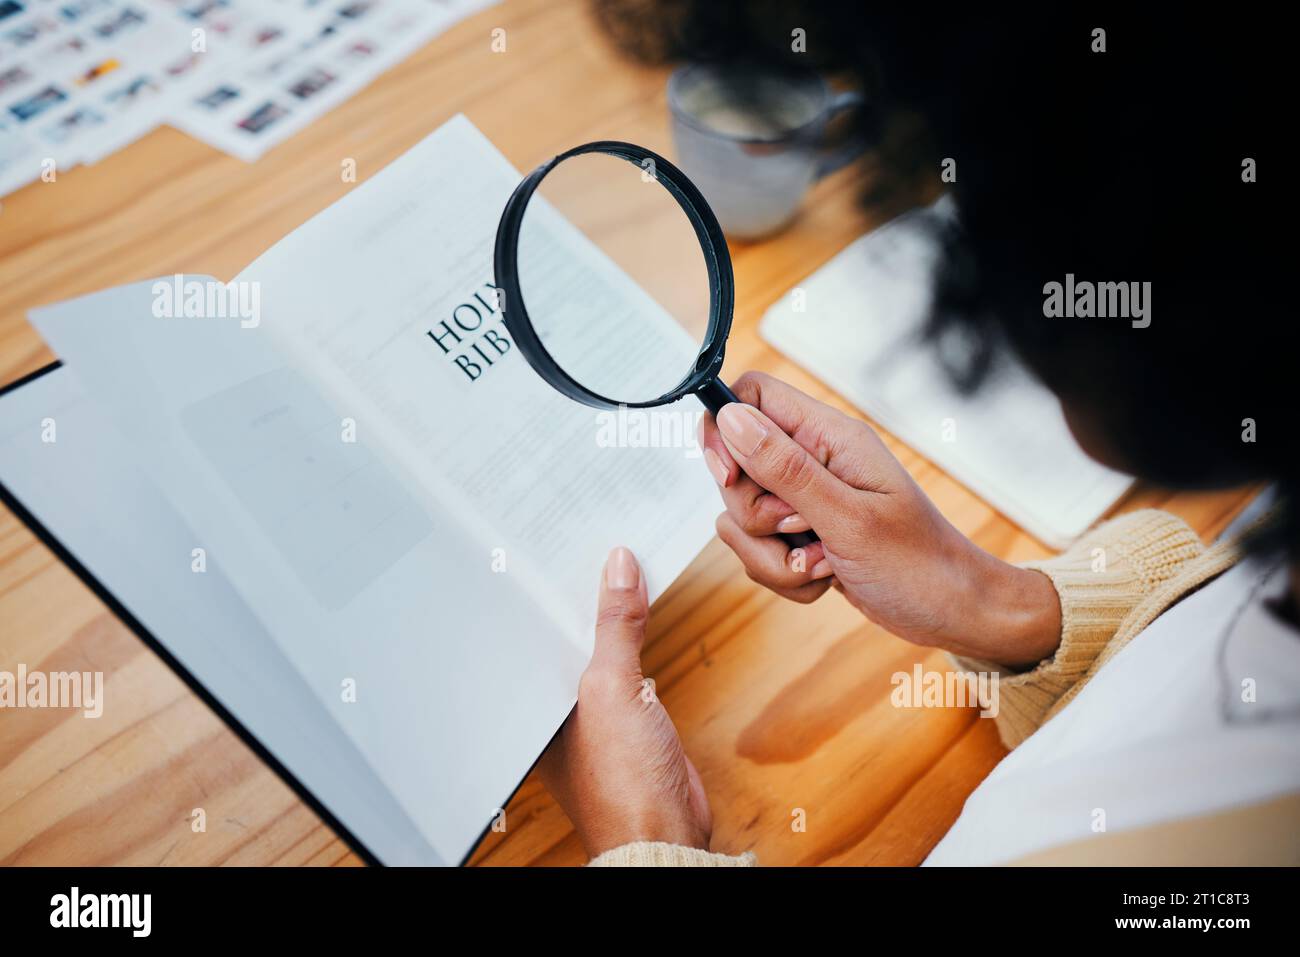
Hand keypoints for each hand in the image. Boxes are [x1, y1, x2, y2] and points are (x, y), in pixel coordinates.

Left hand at [538, 547, 711, 857]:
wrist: (665, 833)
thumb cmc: (621, 780)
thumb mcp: (612, 688)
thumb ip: (615, 627)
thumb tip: (620, 566)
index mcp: (529, 705)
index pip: (526, 634)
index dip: (536, 591)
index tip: (544, 545)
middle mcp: (553, 708)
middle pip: (560, 638)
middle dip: (572, 597)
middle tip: (577, 539)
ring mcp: (590, 714)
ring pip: (593, 648)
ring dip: (605, 614)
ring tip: (609, 560)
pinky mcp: (625, 719)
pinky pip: (625, 665)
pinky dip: (631, 638)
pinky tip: (638, 607)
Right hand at [699, 372, 1060, 666]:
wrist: (954, 613)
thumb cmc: (919, 565)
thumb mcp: (849, 518)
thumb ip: (786, 468)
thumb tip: (732, 418)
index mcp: (830, 437)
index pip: (751, 396)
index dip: (724, 430)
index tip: (730, 478)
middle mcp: (814, 461)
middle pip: (737, 467)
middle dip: (756, 515)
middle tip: (803, 530)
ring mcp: (807, 500)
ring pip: (742, 518)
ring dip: (772, 556)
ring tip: (823, 562)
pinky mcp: (802, 535)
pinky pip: (759, 550)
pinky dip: (785, 574)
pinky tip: (825, 578)